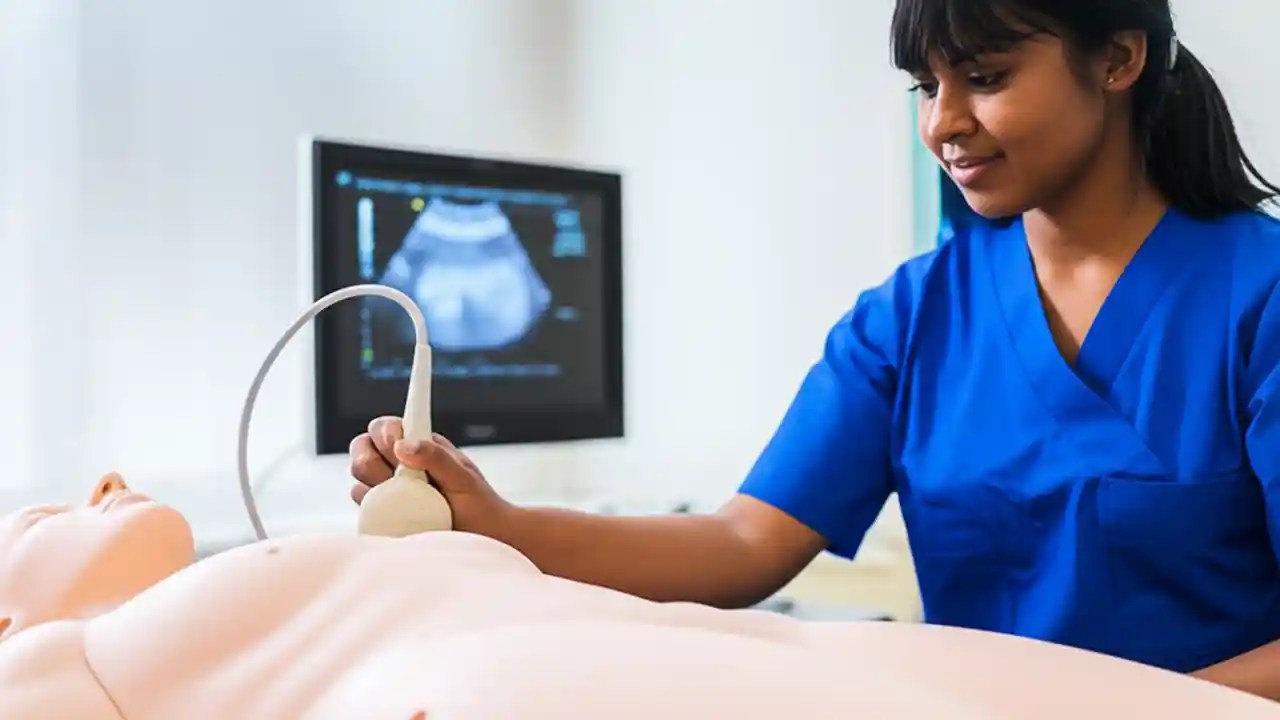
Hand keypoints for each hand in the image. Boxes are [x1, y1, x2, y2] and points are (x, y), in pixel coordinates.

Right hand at [348, 417, 513, 536]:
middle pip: (362, 447)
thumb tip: (401, 446)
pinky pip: (362, 504)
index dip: (384, 433)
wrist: (481, 537)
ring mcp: (387, 487)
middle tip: (396, 478)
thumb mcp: (462, 475)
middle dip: (370, 460)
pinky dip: (373, 508)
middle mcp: (397, 463)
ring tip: (408, 500)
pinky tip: (398, 516)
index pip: (385, 426)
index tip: (396, 447)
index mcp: (417, 445)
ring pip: (358, 476)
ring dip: (375, 486)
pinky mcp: (382, 512)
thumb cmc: (477, 503)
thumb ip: (435, 456)